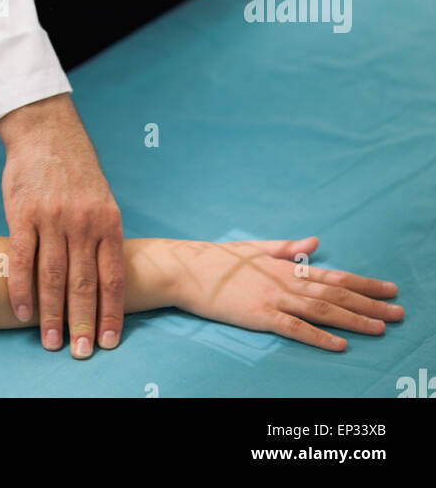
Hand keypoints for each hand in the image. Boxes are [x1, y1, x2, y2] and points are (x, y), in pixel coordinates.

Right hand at [0, 94, 123, 357]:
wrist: (46, 132)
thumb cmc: (76, 169)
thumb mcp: (102, 198)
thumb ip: (102, 235)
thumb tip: (104, 280)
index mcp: (107, 220)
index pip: (111, 276)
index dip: (110, 312)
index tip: (107, 341)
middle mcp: (82, 222)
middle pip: (83, 283)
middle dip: (82, 322)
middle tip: (79, 352)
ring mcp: (52, 218)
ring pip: (52, 277)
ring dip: (52, 314)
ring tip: (51, 342)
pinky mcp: (22, 214)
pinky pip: (22, 259)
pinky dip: (22, 289)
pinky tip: (23, 313)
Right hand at [156, 235, 402, 350]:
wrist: (187, 269)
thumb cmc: (219, 260)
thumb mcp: (256, 248)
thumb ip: (287, 248)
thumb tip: (314, 241)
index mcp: (286, 265)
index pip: (333, 275)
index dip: (363, 284)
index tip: (388, 290)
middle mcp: (285, 280)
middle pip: (335, 293)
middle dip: (370, 304)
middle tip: (399, 313)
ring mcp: (273, 297)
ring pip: (322, 310)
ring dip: (353, 320)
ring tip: (380, 328)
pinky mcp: (260, 315)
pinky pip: (295, 328)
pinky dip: (319, 337)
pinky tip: (338, 344)